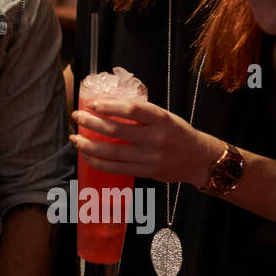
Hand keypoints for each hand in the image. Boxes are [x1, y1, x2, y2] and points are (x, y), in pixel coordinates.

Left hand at [69, 98, 222, 187]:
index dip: (108, 106)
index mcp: (160, 119)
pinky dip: (99, 162)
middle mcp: (155, 138)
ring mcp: (151, 157)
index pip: (131, 109)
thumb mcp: (164, 116)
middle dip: (91, 123)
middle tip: (77, 117)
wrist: (200, 159)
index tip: (91, 104)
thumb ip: (140, 114)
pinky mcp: (147, 172)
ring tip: (76, 138)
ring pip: (113, 152)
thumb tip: (109, 106)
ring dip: (89, 145)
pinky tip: (87, 156)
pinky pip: (117, 168)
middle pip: (116, 130)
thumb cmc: (178, 133)